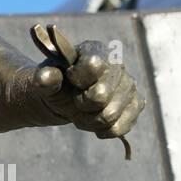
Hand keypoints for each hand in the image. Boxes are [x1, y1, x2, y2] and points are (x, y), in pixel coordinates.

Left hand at [29, 24, 143, 152]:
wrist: (66, 99)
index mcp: (94, 50)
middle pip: (101, 95)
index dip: (78, 78)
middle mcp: (118, 65)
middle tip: (75, 101)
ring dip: (89, 120)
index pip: (93, 64)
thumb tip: (44, 78)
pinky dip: (102, 130)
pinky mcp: (136, 105)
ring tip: (82, 113)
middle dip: (81, 104)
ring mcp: (130, 85)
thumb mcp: (44, 79)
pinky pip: (120, 127)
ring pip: (109, 115)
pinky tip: (95, 122)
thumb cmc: (56, 83)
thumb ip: (45, 78)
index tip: (70, 80)